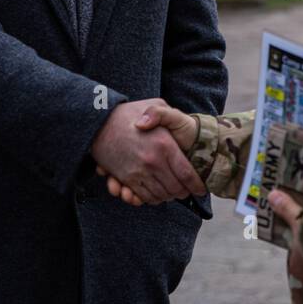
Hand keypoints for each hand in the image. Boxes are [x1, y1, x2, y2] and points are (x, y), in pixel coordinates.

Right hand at [90, 99, 205, 204]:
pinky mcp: (127, 178)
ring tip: (173, 193)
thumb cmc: (131, 112)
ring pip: (160, 195)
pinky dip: (153, 199)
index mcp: (164, 145)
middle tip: (187, 191)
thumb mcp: (156, 104)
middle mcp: (153, 161)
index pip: (186, 174)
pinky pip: (143, 196)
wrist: (101, 122)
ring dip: (169, 197)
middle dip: (184, 193)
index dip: (196, 185)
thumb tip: (164, 126)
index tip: (201, 189)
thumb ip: (166, 112)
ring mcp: (139, 172)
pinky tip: (157, 194)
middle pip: (175, 189)